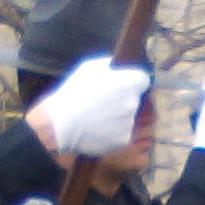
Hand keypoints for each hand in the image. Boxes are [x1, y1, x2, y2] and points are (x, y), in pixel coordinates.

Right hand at [31, 55, 150, 156]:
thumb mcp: (89, 68)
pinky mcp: (124, 140)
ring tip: (96, 117)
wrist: (61, 125)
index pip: (144, 79)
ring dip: (117, 117)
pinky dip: (112, 133)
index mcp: (129, 83)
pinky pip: (121, 133)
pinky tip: (97, 129)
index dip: (133, 81)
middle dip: (123, 100)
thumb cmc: (73, 93)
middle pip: (134, 100)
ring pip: (127, 118)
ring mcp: (129, 123)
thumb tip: (120, 65)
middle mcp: (133, 103)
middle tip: (103, 102)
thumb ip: (110, 64)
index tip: (123, 85)